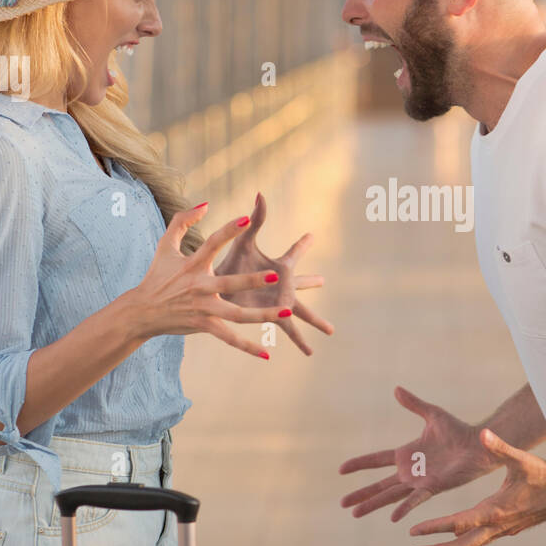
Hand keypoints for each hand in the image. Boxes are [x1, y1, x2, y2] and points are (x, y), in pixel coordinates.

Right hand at [131, 202, 293, 359]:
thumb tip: (205, 204)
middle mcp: (200, 287)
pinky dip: (247, 347)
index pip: (212, 243)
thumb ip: (181, 221)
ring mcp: (203, 308)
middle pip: (229, 284)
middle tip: (275, 275)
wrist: (142, 311)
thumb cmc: (158, 275)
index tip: (247, 218)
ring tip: (287, 312)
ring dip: (262, 315)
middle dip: (251, 280)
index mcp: (193, 264)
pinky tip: (267, 354)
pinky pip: (229, 338)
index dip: (228, 230)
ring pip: (237, 315)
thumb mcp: (165, 245)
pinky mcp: (204, 325)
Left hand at [214, 192, 333, 354]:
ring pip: (303, 312)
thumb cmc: (229, 264)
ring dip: (316, 321)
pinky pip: (289, 329)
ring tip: (331, 331)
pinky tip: (308, 352)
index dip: (304, 244)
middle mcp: (282, 284)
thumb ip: (256, 218)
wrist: (214, 288)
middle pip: (303, 283)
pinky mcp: (274, 315)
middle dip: (312, 282)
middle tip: (323, 281)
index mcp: (279, 266)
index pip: (295, 252)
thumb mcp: (246, 241)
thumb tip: (261, 193)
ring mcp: (280, 301)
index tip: (312, 235)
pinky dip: (299, 340)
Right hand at [339, 387, 500, 521]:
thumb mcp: (432, 414)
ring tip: (355, 513)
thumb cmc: (459, 430)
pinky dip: (404, 507)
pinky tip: (393, 517)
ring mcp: (420, 481)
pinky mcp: (433, 486)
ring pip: (391, 495)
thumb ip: (414, 404)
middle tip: (342, 503)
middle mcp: (410, 470)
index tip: (341, 470)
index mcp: (406, 453)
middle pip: (380, 484)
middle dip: (361, 493)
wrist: (479, 444)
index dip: (360, 464)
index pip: (377, 460)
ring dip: (373, 504)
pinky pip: (416, 499)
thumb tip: (396, 389)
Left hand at [407, 429, 545, 545]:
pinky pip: (479, 543)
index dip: (436, 527)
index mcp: (496, 510)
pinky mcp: (506, 530)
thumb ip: (500, 447)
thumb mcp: (522, 458)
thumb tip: (483, 434)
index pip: (459, 523)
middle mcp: (497, 526)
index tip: (414, 531)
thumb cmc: (545, 474)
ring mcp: (502, 531)